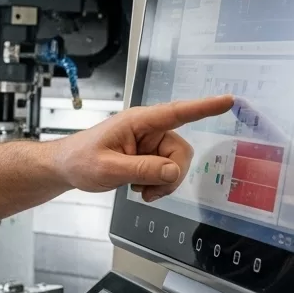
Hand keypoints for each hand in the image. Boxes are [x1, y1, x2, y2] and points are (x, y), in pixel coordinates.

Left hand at [50, 95, 233, 200]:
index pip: (176, 112)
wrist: (66, 168)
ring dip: (162, 183)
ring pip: (175, 165)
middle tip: (148, 191)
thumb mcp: (108, 168)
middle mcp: (148, 129)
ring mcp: (149, 143)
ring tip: (138, 189)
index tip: (227, 100)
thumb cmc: (80, 160)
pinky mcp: (148, 156)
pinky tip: (138, 188)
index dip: (203, 107)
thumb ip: (141, 169)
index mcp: (138, 122)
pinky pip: (166, 172)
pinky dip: (157, 184)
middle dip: (170, 175)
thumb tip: (173, 171)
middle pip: (180, 151)